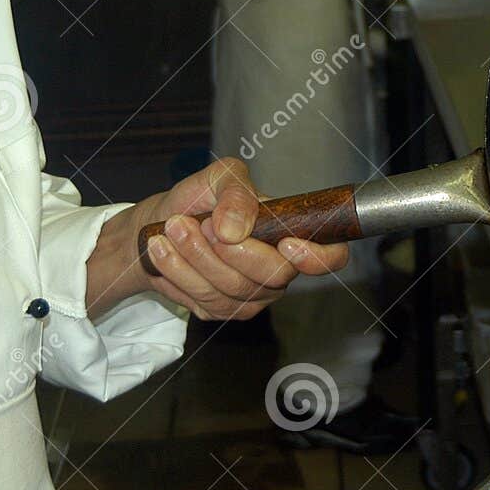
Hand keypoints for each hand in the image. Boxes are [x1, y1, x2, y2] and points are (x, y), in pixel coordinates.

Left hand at [90, 158, 349, 319]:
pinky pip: (204, 299)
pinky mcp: (220, 310)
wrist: (158, 225)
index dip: (319, 257)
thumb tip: (236, 228)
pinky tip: (162, 249)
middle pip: (272, 276)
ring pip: (232, 288)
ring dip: (195, 256)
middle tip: (198, 223)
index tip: (288, 245)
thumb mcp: (218, 178)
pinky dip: (177, 271)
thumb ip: (235, 192)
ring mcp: (251, 297)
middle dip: (231, 251)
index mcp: (291, 235)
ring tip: (172, 227)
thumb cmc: (198, 200)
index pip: (331, 256)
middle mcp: (278, 271)